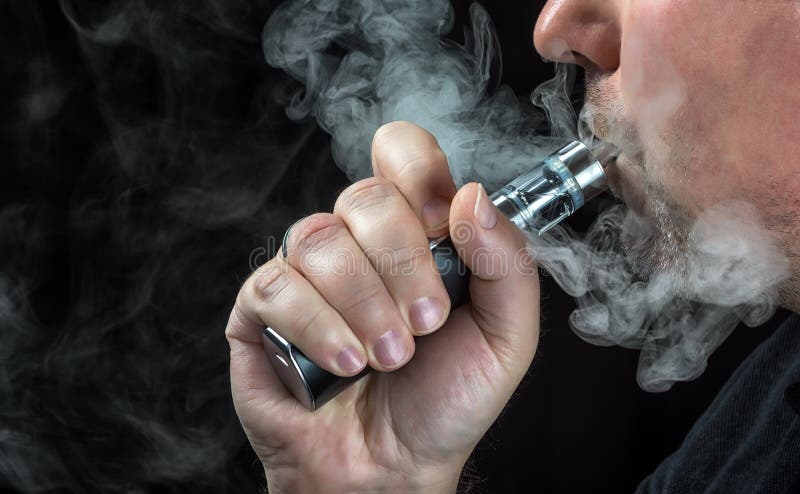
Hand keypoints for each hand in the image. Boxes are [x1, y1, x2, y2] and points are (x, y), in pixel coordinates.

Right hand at [226, 121, 540, 492]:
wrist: (391, 468)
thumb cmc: (445, 403)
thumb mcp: (506, 338)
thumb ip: (507, 264)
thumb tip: (473, 196)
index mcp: (416, 233)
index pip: (404, 155)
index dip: (419, 174)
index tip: (442, 228)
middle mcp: (358, 243)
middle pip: (366, 197)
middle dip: (403, 266)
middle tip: (424, 324)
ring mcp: (307, 272)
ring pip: (320, 240)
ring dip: (364, 306)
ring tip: (386, 357)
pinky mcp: (262, 307)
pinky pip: (275, 285)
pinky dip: (317, 327)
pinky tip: (342, 364)